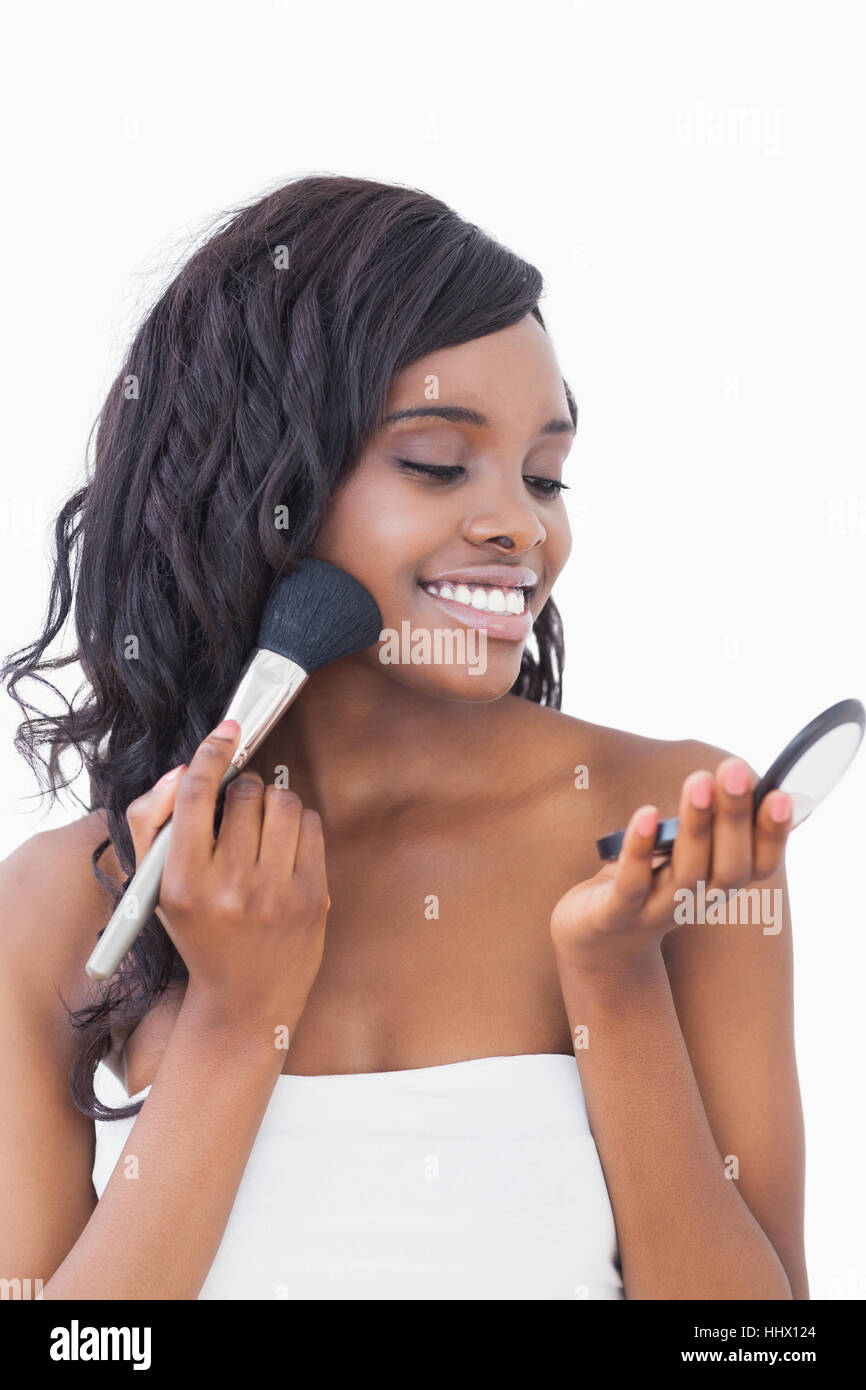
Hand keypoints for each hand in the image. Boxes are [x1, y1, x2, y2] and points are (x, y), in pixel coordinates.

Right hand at [124, 719, 328, 1039]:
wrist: (245, 999)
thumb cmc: (198, 931)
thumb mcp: (156, 885)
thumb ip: (153, 820)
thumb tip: (188, 767)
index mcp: (183, 883)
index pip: (197, 795)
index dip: (212, 753)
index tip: (227, 731)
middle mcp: (229, 888)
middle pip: (246, 792)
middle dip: (243, 789)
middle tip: (238, 809)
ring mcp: (275, 893)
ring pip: (284, 801)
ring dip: (273, 802)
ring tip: (262, 828)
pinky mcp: (312, 896)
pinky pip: (312, 823)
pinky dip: (298, 823)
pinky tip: (284, 848)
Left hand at [550, 757, 792, 977]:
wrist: (600, 942)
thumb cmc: (649, 882)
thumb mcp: (688, 854)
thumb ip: (719, 826)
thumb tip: (764, 788)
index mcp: (719, 884)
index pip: (760, 865)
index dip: (774, 835)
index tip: (780, 795)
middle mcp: (697, 901)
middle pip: (729, 867)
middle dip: (734, 817)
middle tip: (734, 768)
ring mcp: (658, 911)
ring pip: (687, 872)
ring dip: (695, 825)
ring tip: (698, 781)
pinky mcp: (617, 914)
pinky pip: (633, 883)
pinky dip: (639, 849)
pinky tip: (646, 815)